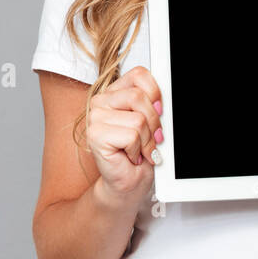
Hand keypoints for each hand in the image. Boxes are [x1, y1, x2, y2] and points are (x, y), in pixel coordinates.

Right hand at [84, 65, 164, 204]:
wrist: (128, 183)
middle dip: (153, 122)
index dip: (155, 93)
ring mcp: (95, 117)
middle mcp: (100, 101)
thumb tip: (162, 100)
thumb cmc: (140, 154)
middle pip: (139, 96)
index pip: (139, 75)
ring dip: (146, 140)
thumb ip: (154, 105)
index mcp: (114, 92)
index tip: (159, 111)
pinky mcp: (95, 135)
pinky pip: (132, 135)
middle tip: (150, 139)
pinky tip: (130, 156)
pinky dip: (138, 150)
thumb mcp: (151, 122)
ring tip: (139, 149)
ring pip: (138, 119)